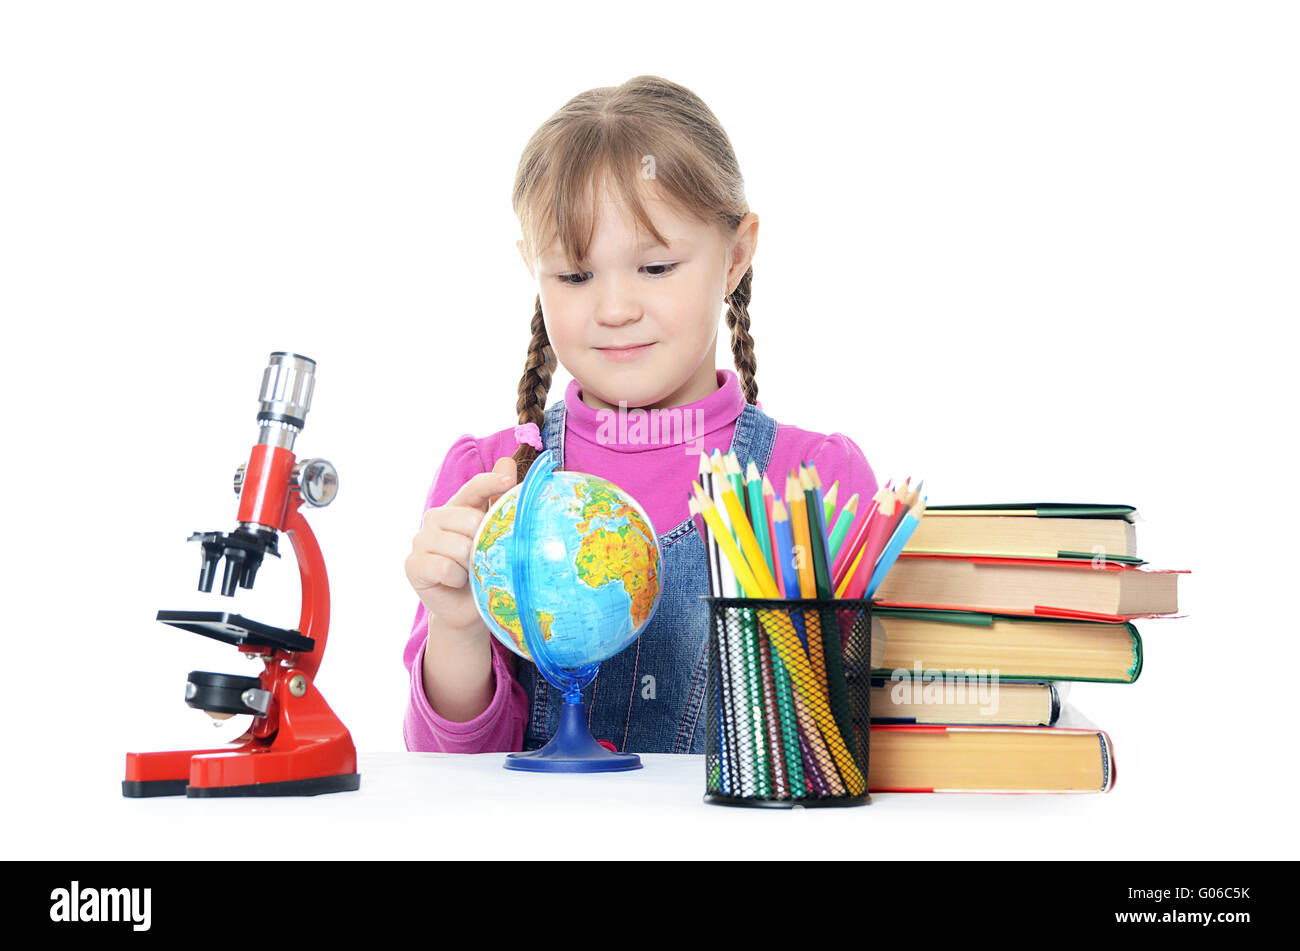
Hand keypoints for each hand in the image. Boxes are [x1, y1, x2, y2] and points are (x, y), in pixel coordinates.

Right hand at [405, 456, 516, 633]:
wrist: (468, 609)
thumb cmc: (484, 570)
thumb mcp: (495, 538)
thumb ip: (499, 504)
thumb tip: (508, 463)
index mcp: (458, 507)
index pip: (473, 488)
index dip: (490, 482)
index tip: (508, 482)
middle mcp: (435, 518)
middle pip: (469, 520)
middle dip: (482, 544)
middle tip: (482, 559)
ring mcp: (420, 540)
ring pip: (458, 546)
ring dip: (471, 566)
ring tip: (469, 573)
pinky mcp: (413, 564)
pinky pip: (445, 567)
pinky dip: (456, 579)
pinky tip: (455, 582)